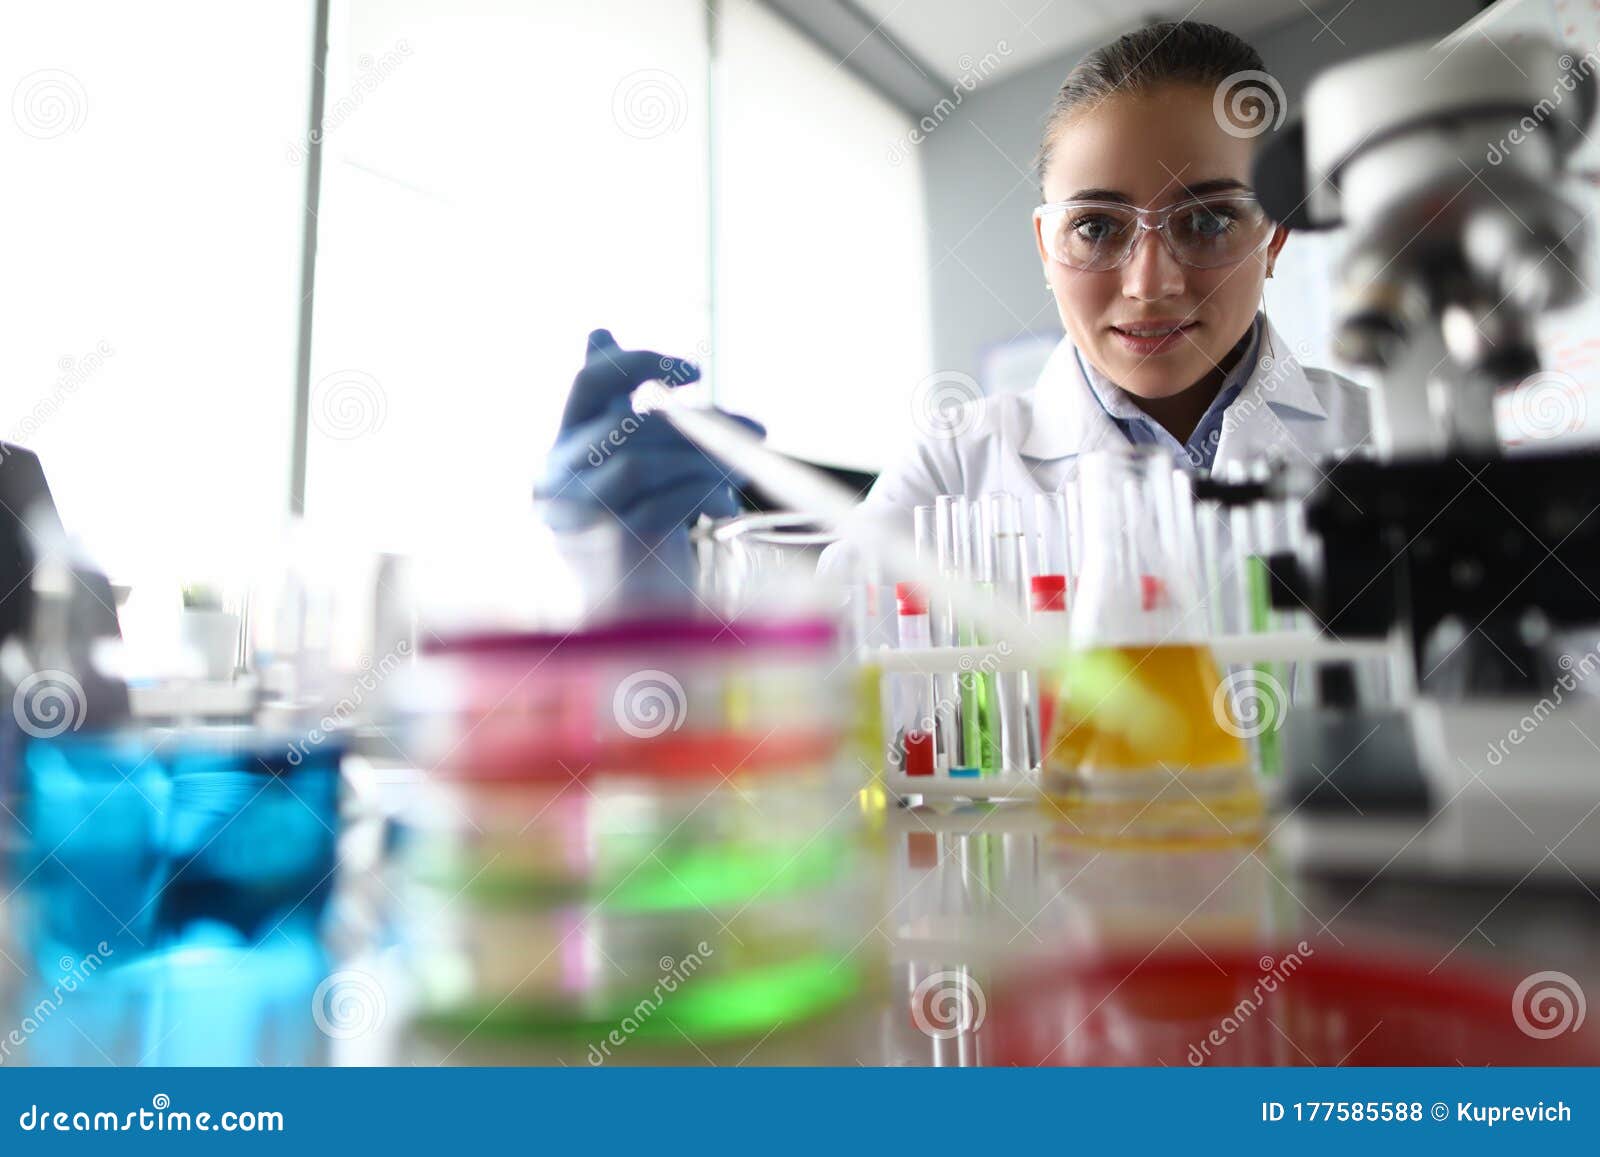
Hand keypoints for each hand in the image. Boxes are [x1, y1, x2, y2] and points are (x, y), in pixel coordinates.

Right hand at [539, 329, 763, 540]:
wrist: (632, 609)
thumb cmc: (635, 524)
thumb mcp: (629, 458)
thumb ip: (616, 402)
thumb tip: (597, 331)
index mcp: (560, 445)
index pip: (588, 382)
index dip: (640, 363)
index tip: (696, 371)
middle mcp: (554, 477)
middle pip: (625, 425)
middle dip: (698, 423)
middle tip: (756, 430)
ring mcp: (574, 515)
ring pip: (639, 464)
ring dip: (704, 460)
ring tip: (744, 468)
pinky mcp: (603, 548)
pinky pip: (655, 506)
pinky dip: (698, 496)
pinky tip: (725, 501)